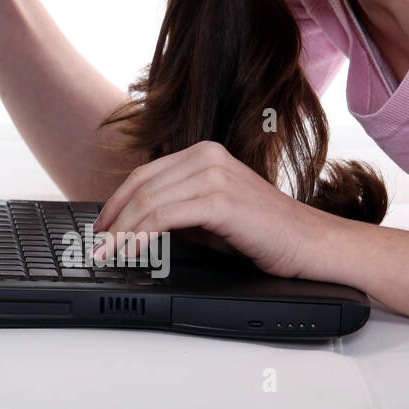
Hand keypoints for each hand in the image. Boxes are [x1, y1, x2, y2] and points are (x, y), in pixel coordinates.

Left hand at [91, 140, 331, 278]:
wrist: (312, 244)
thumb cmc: (264, 232)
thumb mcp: (211, 215)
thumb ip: (177, 209)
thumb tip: (135, 222)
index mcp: (203, 154)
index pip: (144, 175)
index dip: (116, 202)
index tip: (101, 227)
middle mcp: (206, 156)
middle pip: (141, 186)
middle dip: (113, 218)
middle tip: (95, 246)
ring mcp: (213, 175)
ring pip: (148, 202)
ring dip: (121, 232)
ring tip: (107, 255)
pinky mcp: (220, 200)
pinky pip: (165, 217)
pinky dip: (141, 236)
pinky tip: (132, 252)